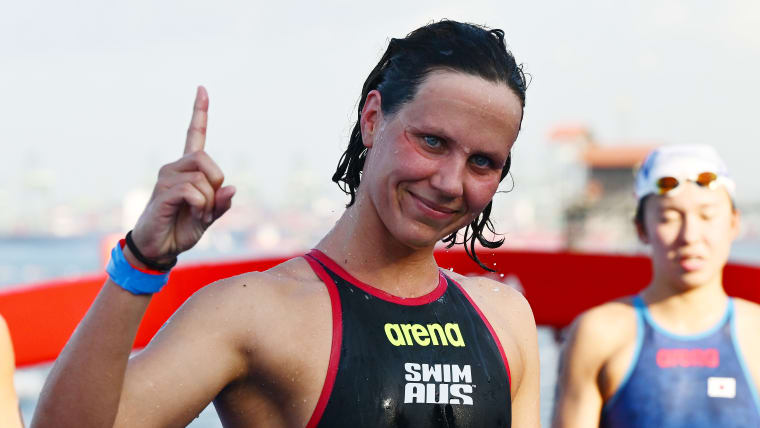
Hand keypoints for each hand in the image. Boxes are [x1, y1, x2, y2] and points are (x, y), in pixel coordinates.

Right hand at [129, 86, 235, 264]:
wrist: (160, 248)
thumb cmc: (183, 229)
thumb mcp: (210, 217)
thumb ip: (222, 203)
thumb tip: (232, 187)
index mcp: (187, 170)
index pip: (194, 135)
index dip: (199, 112)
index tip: (202, 89)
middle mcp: (174, 168)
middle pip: (206, 159)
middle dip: (216, 184)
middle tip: (209, 207)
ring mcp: (166, 179)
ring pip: (202, 177)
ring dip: (208, 201)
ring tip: (199, 215)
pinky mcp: (163, 192)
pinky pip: (192, 191)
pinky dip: (201, 206)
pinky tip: (195, 217)